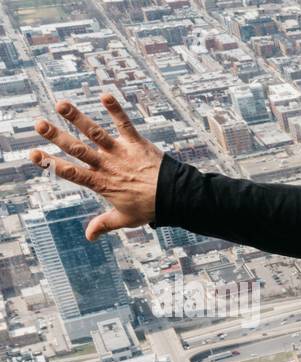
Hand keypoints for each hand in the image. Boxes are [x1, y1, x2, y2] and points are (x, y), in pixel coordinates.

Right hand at [28, 93, 163, 240]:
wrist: (176, 198)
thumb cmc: (150, 208)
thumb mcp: (125, 219)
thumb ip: (104, 224)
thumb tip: (89, 237)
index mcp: (101, 183)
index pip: (70, 172)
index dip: (50, 163)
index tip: (33, 153)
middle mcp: (108, 166)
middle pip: (77, 150)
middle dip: (57, 137)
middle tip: (39, 124)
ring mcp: (121, 153)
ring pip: (95, 133)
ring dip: (78, 118)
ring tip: (61, 104)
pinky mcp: (137, 143)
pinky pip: (125, 124)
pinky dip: (116, 110)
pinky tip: (105, 95)